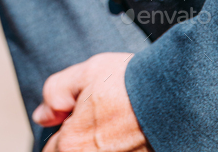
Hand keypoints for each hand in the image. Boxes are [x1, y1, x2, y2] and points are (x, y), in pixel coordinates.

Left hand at [33, 53, 152, 151]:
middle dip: (78, 142)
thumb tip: (42, 115)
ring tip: (116, 127)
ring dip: (99, 145)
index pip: (50, 151)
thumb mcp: (86, 73)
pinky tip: (128, 135)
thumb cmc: (130, 84)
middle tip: (98, 121)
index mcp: (72, 144)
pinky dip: (117, 148)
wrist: (175, 98)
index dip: (60, 133)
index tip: (73, 119)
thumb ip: (55, 92)